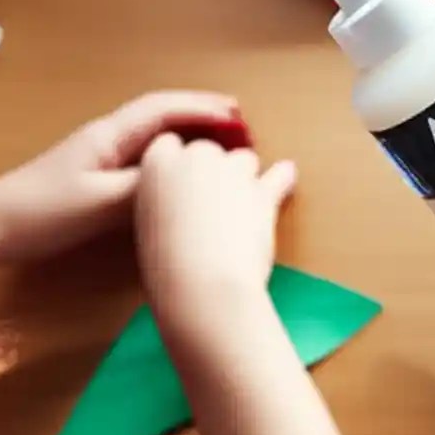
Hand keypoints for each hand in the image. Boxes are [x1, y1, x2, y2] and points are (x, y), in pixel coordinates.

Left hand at [0, 91, 239, 261]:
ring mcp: (104, 154)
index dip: (204, 107)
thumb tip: (186, 177)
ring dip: (191, 133)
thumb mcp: (101, 201)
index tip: (238, 115)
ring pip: (157, 134)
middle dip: (204, 114)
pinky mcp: (100, 175)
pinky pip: (148, 155)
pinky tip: (186, 172)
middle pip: (165, 114)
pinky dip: (175, 155)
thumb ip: (145, 187)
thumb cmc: (45, 210)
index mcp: (111, 134)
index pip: (165, 108)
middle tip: (242, 124)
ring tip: (224, 143)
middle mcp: (111, 136)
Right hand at [135, 133, 296, 305]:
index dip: (177, 167)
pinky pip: (279, 174)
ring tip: (239, 207)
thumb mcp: (148, 227)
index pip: (169, 145)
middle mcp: (195, 157)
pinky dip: (282, 178)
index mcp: (156, 163)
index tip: (180, 186)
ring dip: (244, 176)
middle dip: (211, 170)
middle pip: (208, 150)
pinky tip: (286, 177)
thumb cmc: (165, 271)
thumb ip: (164, 204)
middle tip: (210, 204)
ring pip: (244, 159)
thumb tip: (183, 206)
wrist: (201, 289)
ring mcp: (232, 171)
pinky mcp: (263, 192)